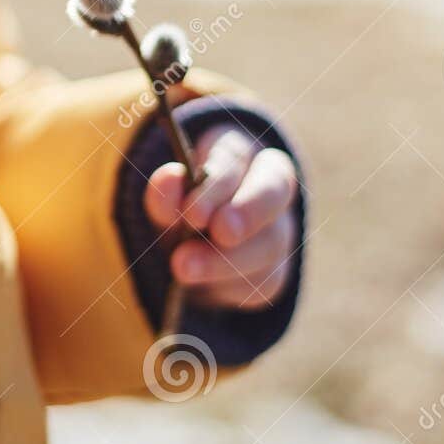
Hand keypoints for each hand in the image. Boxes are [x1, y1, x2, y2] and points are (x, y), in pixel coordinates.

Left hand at [143, 124, 298, 311]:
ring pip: (270, 244)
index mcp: (240, 154)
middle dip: (245, 215)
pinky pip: (263, 282)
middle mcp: (270, 188)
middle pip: (273, 193)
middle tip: (218, 234)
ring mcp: (278, 231)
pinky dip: (230, 287)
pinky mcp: (275, 272)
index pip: (240, 159)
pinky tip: (202, 289)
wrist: (186, 249)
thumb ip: (165, 192)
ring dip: (227, 260)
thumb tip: (171, 177)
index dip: (219, 185)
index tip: (193, 212)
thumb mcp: (165, 199)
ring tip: (184, 268)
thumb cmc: (177, 210)